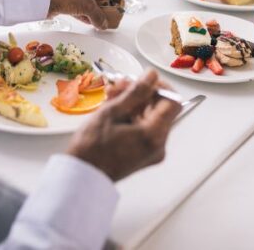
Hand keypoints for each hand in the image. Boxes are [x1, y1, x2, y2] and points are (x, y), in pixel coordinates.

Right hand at [66, 70, 180, 181]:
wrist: (81, 175)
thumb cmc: (92, 149)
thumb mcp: (112, 112)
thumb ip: (136, 92)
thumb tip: (151, 77)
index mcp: (154, 135)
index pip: (172, 101)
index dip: (160, 86)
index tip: (143, 80)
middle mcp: (158, 145)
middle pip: (160, 109)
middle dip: (142, 93)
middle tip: (121, 85)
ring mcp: (151, 151)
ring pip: (150, 117)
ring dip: (134, 103)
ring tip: (112, 95)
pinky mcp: (143, 154)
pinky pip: (143, 128)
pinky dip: (131, 116)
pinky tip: (114, 109)